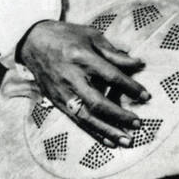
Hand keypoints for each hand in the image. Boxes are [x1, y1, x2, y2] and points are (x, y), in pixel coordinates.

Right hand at [18, 20, 150, 146]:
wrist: (32, 42)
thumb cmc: (66, 37)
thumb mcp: (91, 36)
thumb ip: (113, 53)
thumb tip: (138, 63)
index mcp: (81, 57)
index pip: (110, 76)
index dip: (129, 87)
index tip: (146, 96)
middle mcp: (71, 78)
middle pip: (97, 102)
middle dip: (119, 115)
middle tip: (138, 123)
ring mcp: (62, 92)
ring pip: (86, 117)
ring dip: (108, 131)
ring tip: (127, 141)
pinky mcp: (57, 102)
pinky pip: (77, 121)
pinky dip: (94, 132)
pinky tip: (109, 142)